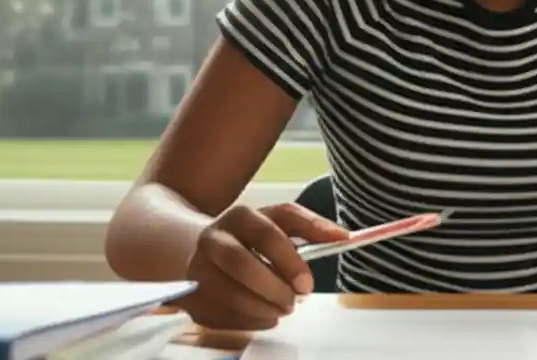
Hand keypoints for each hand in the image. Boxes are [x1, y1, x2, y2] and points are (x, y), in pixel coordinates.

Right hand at [177, 202, 347, 330]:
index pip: (266, 235)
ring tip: (281, 309)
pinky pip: (221, 316)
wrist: (208, 247)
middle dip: (273, 288)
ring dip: (263, 308)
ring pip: (230, 295)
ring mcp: (196, 270)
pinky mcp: (190, 298)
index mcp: (239, 216)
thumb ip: (312, 227)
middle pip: (241, 264)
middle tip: (294, 302)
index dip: (290, 262)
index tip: (308, 285)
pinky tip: (263, 315)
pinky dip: (249, 321)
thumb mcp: (281, 222)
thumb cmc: (255, 236)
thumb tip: (345, 236)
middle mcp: (211, 239)